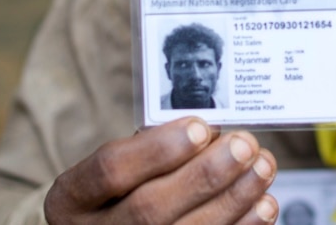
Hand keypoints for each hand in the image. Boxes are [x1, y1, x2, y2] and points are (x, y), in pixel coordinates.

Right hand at [44, 117, 277, 224]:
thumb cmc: (114, 196)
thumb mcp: (113, 172)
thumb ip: (148, 151)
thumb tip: (207, 132)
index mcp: (72, 199)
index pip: (109, 171)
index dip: (157, 149)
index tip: (199, 127)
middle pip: (151, 208)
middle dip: (204, 175)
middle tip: (243, 146)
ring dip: (233, 200)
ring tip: (261, 167)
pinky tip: (263, 204)